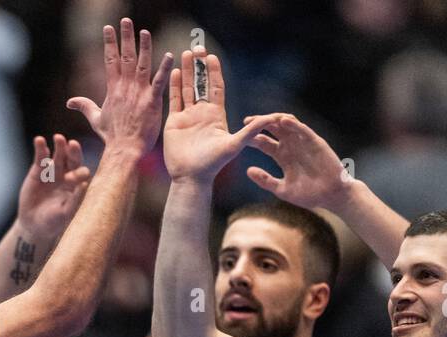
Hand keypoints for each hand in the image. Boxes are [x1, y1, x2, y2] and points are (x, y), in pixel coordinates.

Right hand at [17, 134, 90, 239]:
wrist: (33, 224)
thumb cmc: (53, 222)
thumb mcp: (65, 213)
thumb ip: (75, 200)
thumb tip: (85, 184)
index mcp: (76, 185)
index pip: (82, 173)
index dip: (80, 172)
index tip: (80, 174)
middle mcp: (67, 175)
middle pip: (72, 160)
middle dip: (73, 152)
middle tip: (73, 145)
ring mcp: (53, 171)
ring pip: (58, 155)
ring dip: (60, 146)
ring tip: (59, 138)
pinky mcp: (38, 170)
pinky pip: (40, 157)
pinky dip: (40, 148)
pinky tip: (39, 140)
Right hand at [67, 18, 173, 157]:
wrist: (124, 150)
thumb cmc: (112, 137)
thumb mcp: (95, 119)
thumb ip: (84, 106)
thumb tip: (69, 101)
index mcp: (113, 89)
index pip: (110, 60)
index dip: (109, 42)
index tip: (108, 28)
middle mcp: (125, 87)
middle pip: (125, 57)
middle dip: (125, 37)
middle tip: (126, 20)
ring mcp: (139, 93)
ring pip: (141, 64)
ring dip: (144, 46)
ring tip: (144, 31)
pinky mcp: (152, 101)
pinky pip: (160, 82)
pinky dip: (165, 69)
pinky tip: (170, 56)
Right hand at [164, 50, 271, 183]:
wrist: (191, 177)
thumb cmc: (213, 164)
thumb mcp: (235, 145)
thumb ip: (251, 130)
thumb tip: (273, 118)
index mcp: (216, 115)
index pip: (216, 87)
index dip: (214, 72)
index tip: (212, 56)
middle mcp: (202, 113)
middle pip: (200, 84)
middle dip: (199, 66)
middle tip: (197, 48)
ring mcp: (188, 117)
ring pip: (187, 88)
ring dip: (187, 71)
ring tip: (185, 54)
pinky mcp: (174, 122)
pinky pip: (174, 100)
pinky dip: (174, 85)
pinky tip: (174, 72)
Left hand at [244, 113, 350, 210]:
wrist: (332, 196)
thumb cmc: (310, 195)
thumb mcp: (282, 189)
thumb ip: (266, 180)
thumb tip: (248, 171)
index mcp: (284, 157)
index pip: (265, 143)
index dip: (253, 138)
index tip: (240, 135)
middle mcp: (293, 147)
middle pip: (274, 131)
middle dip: (261, 124)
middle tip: (247, 121)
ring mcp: (304, 143)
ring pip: (288, 126)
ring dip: (276, 120)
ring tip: (263, 118)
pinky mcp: (316, 143)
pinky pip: (304, 130)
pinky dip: (294, 125)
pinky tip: (283, 121)